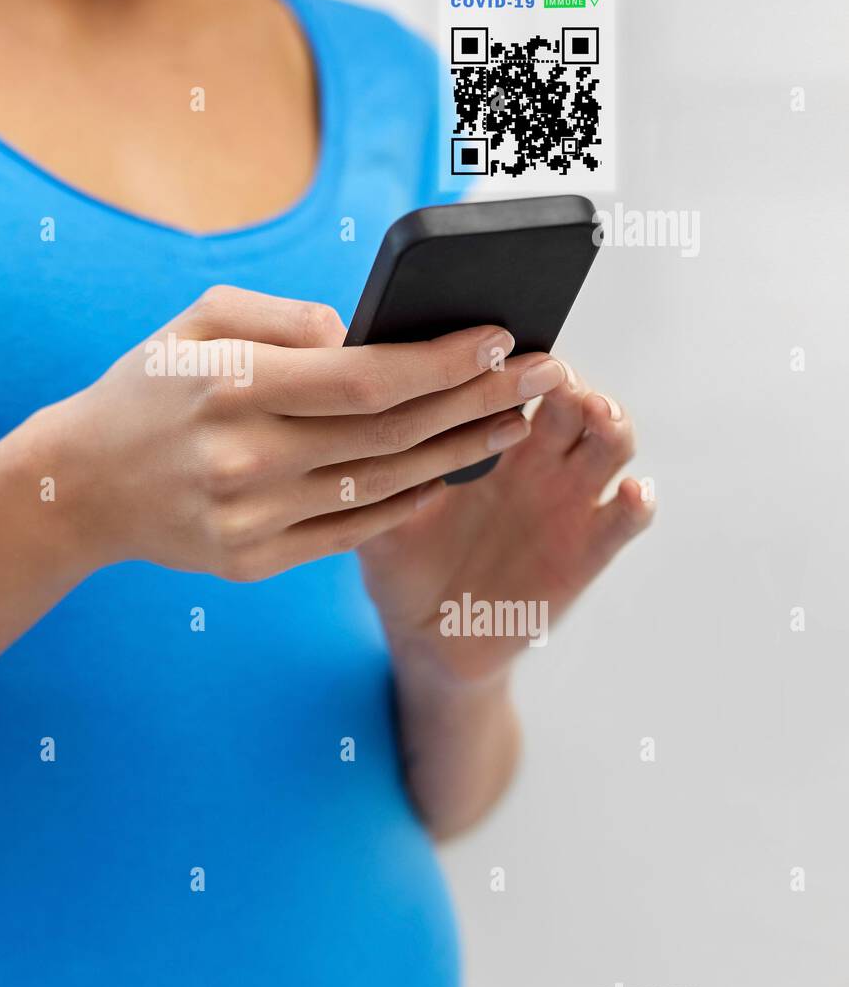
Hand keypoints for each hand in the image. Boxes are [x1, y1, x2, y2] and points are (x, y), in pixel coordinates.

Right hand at [42, 286, 567, 581]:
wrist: (82, 484)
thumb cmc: (150, 388)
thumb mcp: (198, 321)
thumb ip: (282, 316)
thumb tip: (361, 333)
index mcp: (233, 386)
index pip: (365, 379)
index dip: (442, 362)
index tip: (500, 339)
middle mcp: (245, 458)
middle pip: (390, 433)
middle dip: (477, 400)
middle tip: (540, 376)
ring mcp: (250, 518)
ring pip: (382, 485)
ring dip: (458, 453)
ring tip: (512, 424)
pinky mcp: (252, 562)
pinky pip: (351, 532)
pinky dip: (407, 503)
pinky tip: (449, 475)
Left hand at [358, 359, 654, 683]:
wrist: (425, 638)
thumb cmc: (401, 563)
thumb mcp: (377, 514)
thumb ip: (374, 471)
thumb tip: (351, 419)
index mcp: (483, 439)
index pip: (510, 381)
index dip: (509, 362)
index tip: (498, 349)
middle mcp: (532, 461)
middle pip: (568, 398)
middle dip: (564, 380)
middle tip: (551, 374)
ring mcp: (565, 502)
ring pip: (608, 444)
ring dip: (610, 422)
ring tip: (596, 415)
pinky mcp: (586, 552)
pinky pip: (623, 520)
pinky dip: (636, 501)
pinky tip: (629, 492)